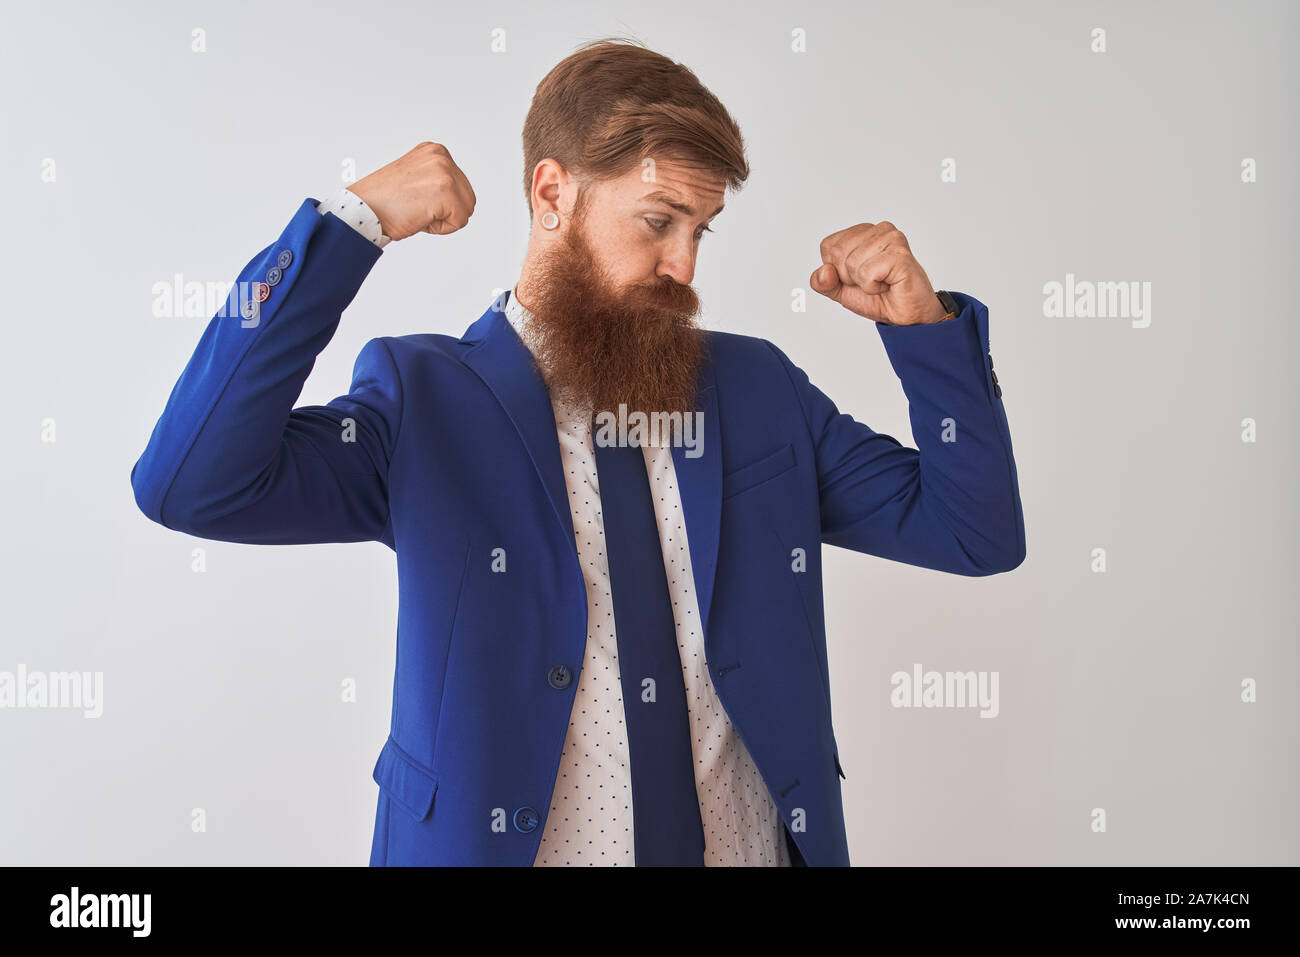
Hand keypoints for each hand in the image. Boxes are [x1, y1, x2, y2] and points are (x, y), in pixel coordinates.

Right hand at [349, 142, 476, 241]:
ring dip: (443, 219)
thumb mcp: (416, 177)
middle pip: (468, 198)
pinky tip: (419, 216)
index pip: (460, 187)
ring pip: (465, 210)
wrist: (363, 209)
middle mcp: (441, 156)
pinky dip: (440, 228)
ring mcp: (444, 172)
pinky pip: (459, 222)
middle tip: (416, 206)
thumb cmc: (383, 200)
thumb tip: (458, 194)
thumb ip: (437, 179)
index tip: (415, 198)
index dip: (440, 203)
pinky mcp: (446, 191)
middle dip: (445, 211)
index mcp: (435, 151)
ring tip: (417, 210)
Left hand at [809, 221, 948, 324]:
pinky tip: (888, 284)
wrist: (905, 316)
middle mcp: (878, 230)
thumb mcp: (840, 290)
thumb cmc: (878, 297)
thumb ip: (822, 282)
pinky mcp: (899, 255)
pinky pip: (866, 273)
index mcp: (863, 232)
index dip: (837, 270)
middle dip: (849, 277)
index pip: (828, 246)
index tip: (858, 277)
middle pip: (837, 253)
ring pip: (852, 263)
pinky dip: (872, 287)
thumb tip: (824, 272)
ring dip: (863, 283)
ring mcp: (891, 239)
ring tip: (882, 282)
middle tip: (871, 281)